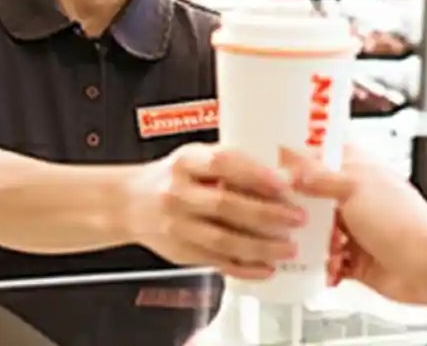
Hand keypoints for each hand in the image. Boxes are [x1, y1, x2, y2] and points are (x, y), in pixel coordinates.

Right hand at [125, 142, 306, 279]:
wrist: (129, 202)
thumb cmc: (173, 177)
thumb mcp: (195, 158)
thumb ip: (232, 164)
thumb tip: (285, 176)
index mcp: (185, 161)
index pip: (222, 164)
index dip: (255, 175)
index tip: (284, 185)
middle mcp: (177, 193)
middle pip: (226, 205)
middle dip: (267, 214)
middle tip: (296, 218)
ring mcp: (176, 225)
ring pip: (223, 239)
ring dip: (261, 246)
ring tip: (289, 247)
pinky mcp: (179, 251)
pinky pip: (216, 262)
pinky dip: (244, 268)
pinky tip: (267, 268)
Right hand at [291, 146, 426, 312]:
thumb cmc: (402, 222)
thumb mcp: (353, 188)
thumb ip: (318, 176)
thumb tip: (289, 163)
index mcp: (359, 170)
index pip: (322, 156)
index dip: (298, 160)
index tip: (273, 166)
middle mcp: (355, 198)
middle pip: (313, 197)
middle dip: (295, 206)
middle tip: (277, 210)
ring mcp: (355, 229)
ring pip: (316, 231)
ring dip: (306, 239)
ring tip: (295, 242)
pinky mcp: (354, 259)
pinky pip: (326, 261)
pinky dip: (320, 265)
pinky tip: (315, 266)